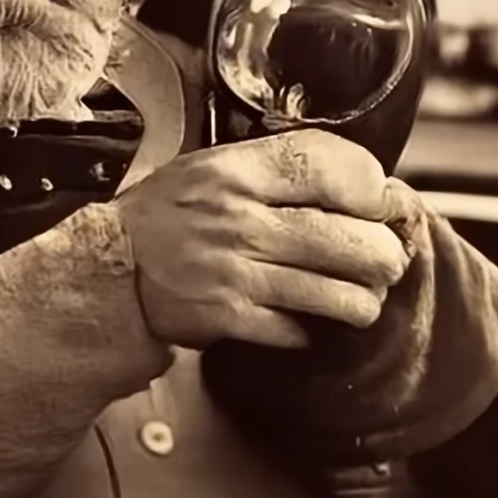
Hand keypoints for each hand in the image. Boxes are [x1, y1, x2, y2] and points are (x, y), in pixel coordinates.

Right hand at [114, 129, 412, 350]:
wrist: (111, 264)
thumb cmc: (166, 212)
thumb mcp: (212, 166)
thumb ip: (275, 169)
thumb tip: (355, 186)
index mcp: (236, 172)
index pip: (327, 167)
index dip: (369, 188)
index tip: (378, 202)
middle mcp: (240, 219)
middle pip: (348, 239)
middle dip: (383, 255)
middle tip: (386, 258)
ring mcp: (236, 271)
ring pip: (335, 294)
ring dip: (362, 300)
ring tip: (363, 296)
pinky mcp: (228, 316)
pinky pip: (298, 331)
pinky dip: (311, 329)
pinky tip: (306, 319)